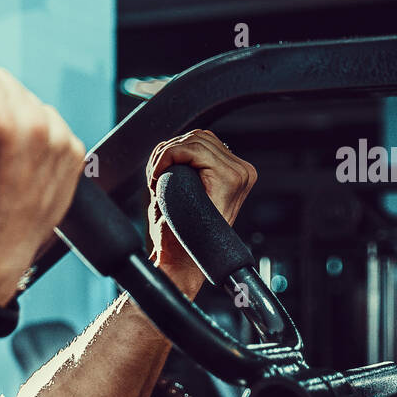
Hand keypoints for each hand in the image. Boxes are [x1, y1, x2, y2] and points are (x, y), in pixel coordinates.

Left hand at [145, 130, 256, 296]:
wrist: (179, 260)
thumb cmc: (178, 232)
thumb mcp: (185, 192)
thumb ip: (188, 166)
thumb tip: (176, 143)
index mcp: (236, 174)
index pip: (202, 140)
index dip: (174, 151)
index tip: (158, 174)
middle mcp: (242, 172)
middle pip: (197, 137)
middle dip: (167, 153)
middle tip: (154, 178)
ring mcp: (238, 174)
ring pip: (192, 141)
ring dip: (165, 157)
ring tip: (157, 182)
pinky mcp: (227, 177)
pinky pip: (190, 149)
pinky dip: (167, 158)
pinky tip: (159, 180)